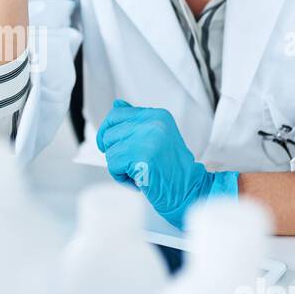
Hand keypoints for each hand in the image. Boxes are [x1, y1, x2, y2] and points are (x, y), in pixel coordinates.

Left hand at [96, 100, 238, 228]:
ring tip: (137, 172)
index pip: (117, 114)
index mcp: (157, 115)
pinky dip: (121, 177)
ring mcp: (148, 139)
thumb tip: (117, 104)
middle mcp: (153, 123)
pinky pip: (114, 166)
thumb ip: (136, 121)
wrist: (188, 188)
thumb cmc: (172, 167)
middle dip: (114, 152)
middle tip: (130, 163)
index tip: (107, 143)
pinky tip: (137, 180)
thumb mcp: (156, 136)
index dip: (107, 130)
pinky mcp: (143, 157)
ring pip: (110, 151)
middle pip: (110, 134)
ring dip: (119, 167)